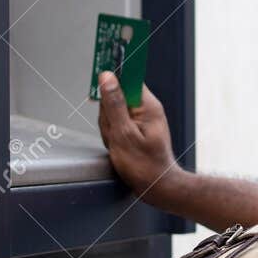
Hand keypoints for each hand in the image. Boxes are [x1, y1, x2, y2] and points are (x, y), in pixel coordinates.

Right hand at [96, 73, 179, 203]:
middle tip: (114, 133)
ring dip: (109, 128)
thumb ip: (114, 104)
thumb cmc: (145, 166)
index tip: (100, 70)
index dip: (112, 75)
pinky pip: (115, 124)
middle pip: (115, 96)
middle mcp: (145, 108)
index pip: (128, 77)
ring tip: (118, 144)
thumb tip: (107, 77)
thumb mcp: (124, 135)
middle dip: (107, 114)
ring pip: (112, 112)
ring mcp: (140, 118)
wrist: (156, 186)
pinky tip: (118, 146)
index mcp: (147, 105)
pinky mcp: (135, 127)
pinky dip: (111, 135)